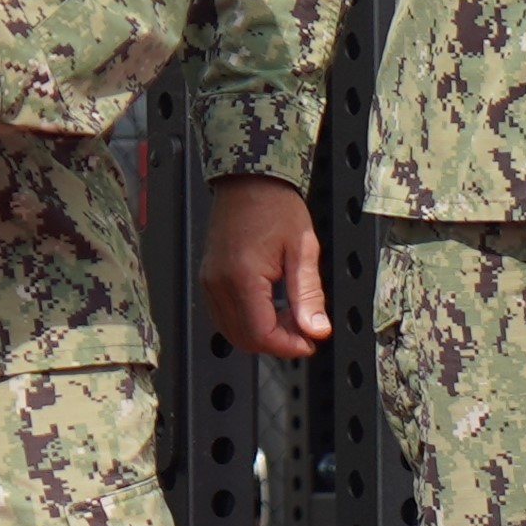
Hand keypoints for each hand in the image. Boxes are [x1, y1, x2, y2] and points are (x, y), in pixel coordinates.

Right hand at [200, 174, 329, 360]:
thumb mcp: (302, 250)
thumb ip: (308, 295)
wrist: (249, 179)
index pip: (261, 334)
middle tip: (304, 327)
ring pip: (232, 331)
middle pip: (244, 338)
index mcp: (241, 277)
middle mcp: (218, 283)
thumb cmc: (275, 205)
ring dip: (263, 333)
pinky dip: (248, 320)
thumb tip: (317, 329)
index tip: (310, 341)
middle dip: (277, 342)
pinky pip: (224, 315)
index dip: (288, 346)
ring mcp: (209, 282)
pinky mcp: (209, 278)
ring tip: (289, 314)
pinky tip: (270, 306)